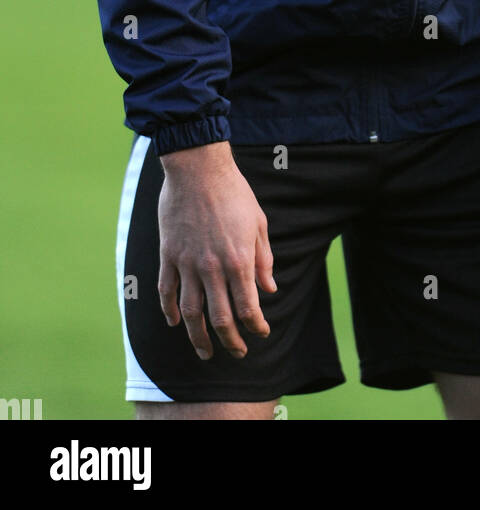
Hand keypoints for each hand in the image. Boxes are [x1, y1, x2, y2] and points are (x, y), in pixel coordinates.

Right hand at [157, 141, 276, 360]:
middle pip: (220, 318)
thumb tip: (269, 289)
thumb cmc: (234, 192)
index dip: (255, 326)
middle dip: (230, 341)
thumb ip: (264, 260)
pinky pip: (166, 291)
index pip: (248, 308)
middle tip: (237, 353)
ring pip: (191, 313)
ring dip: (198, 337)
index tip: (260, 333)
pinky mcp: (168, 255)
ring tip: (205, 351)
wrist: (198, 169)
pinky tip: (174, 322)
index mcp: (239, 260)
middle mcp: (213, 268)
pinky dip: (169, 311)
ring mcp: (187, 263)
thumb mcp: (259, 223)